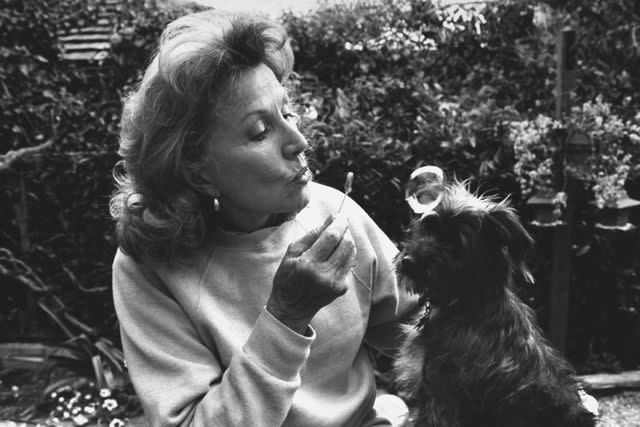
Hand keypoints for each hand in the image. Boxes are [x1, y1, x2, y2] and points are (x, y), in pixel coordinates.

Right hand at [266, 214, 356, 333]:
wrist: (291, 308)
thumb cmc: (287, 277)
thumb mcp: (291, 253)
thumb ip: (311, 235)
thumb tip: (330, 219)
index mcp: (308, 264)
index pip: (332, 237)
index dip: (339, 222)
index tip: (340, 214)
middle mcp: (325, 274)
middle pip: (347, 243)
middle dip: (345, 230)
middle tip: (339, 224)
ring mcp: (336, 283)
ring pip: (352, 253)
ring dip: (348, 240)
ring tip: (338, 237)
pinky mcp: (342, 288)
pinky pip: (350, 264)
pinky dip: (346, 254)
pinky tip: (336, 253)